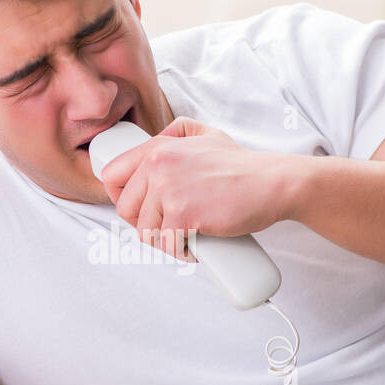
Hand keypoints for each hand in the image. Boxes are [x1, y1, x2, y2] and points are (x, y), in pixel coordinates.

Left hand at [100, 115, 291, 260]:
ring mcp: (169, 191)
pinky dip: (183, 252)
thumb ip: (176, 132)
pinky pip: (168, 244)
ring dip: (165, 241)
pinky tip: (197, 246)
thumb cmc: (242, 165)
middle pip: (125, 209)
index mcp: (158, 148)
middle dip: (145, 224)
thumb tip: (155, 140)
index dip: (121, 197)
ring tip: (187, 236)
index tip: (138, 209)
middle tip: (170, 227)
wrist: (273, 183)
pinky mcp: (183, 215)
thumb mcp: (205, 133)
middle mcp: (158, 166)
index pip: (111, 175)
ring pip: (145, 231)